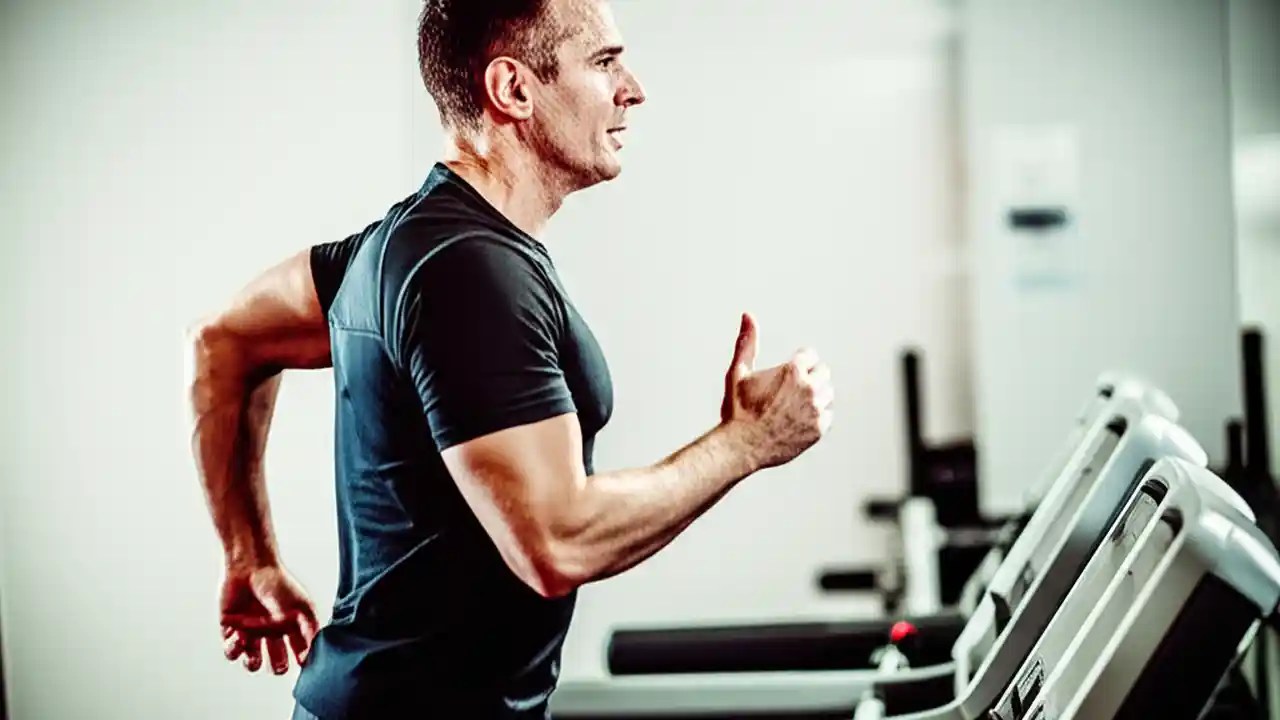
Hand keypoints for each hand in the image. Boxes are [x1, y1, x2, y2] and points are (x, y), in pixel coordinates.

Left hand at [219, 562, 318, 674]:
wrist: (250, 568)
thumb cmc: (278, 583)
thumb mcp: (303, 607)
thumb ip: (310, 631)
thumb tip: (310, 655)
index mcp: (291, 628)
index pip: (299, 652)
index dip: (300, 661)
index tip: (300, 660)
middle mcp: (272, 633)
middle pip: (276, 662)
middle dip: (277, 667)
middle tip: (277, 662)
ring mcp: (251, 633)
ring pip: (252, 662)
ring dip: (252, 663)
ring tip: (254, 653)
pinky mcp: (231, 630)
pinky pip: (231, 651)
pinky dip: (234, 649)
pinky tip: (240, 637)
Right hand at [720, 312, 833, 469]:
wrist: (742, 446)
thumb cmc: (738, 409)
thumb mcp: (739, 372)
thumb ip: (747, 342)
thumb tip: (748, 315)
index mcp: (793, 370)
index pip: (810, 355)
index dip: (797, 363)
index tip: (787, 374)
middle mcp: (809, 388)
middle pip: (823, 372)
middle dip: (810, 377)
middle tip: (790, 390)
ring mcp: (816, 409)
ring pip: (828, 394)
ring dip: (815, 396)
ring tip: (792, 406)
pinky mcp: (819, 429)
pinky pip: (827, 415)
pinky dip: (816, 417)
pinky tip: (797, 420)